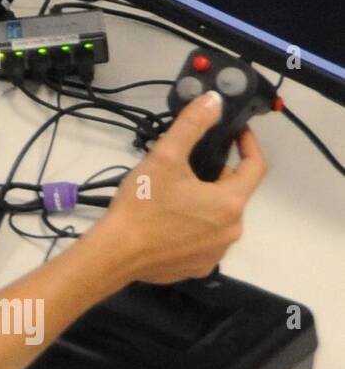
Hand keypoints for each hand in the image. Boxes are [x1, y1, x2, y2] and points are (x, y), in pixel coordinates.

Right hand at [96, 91, 266, 284]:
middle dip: (216, 176)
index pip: (255, 167)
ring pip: (218, 217)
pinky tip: (168, 224)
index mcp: (230, 202)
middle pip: (233, 193)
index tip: (235, 133)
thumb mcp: (164, 157)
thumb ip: (191, 126)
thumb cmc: (142, 205)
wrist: (115, 254)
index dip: (247, 145)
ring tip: (173, 195)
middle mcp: (232, 230)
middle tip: (186, 166)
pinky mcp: (199, 267)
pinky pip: (204, 241)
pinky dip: (193, 229)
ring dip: (204, 203)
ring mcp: (216, 252)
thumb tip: (213, 101)